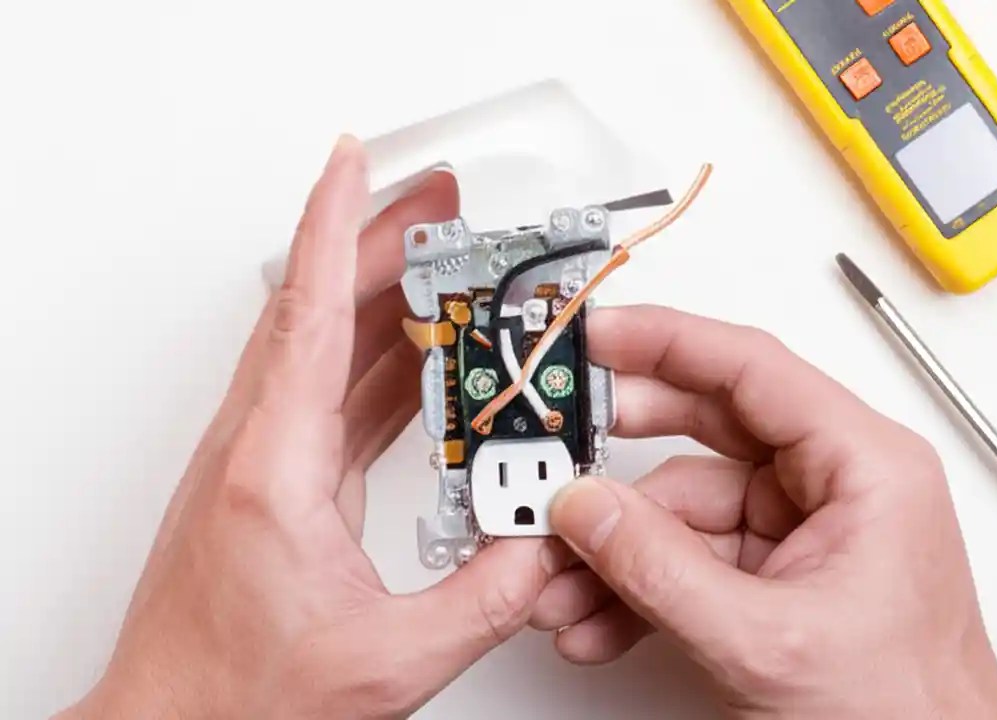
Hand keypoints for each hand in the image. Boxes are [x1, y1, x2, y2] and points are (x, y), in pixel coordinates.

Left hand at [58, 138, 563, 719]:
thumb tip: (550, 546)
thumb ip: (488, 599)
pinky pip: (332, 396)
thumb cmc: (238, 701)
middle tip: (444, 206)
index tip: (354, 161)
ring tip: (449, 266)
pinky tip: (425, 358)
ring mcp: (261, 461)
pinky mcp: (273, 482)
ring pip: (326, 348)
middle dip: (384, 244)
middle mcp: (258, 448)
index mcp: (275, 467)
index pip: (311, 313)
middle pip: (323, 311)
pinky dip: (381, 361)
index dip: (336, 224)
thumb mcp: (390, 659)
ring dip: (385, 298)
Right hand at [532, 306, 996, 718]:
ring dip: (620, 546)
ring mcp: (806, 532)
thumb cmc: (908, 714)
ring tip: (563, 580)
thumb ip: (662, 570)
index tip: (598, 334)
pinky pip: (694, 558)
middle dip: (622, 454)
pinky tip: (599, 615)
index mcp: (867, 467)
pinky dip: (643, 584)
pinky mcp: (781, 577)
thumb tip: (588, 509)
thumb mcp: (766, 640)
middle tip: (556, 445)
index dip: (666, 341)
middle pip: (710, 431)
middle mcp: (838, 485)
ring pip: (688, 506)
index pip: (753, 369)